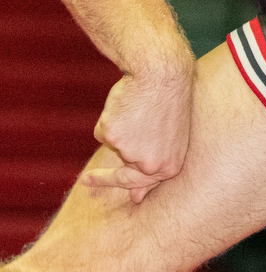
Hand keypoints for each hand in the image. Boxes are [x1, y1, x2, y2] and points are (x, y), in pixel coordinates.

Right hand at [81, 60, 194, 202]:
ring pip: (113, 146)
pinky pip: (102, 131)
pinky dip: (109, 119)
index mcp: (170, 166)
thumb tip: (135, 198)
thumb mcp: (170, 138)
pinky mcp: (113, 137)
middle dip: (103, 179)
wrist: (162, 74)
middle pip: (122, 175)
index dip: (125, 184)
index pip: (141, 183)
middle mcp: (151, 165)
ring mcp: (131, 152)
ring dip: (119, 130)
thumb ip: (153, 166)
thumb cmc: (170, 100)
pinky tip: (125, 104)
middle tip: (88, 178)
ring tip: (138, 109)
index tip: (111, 189)